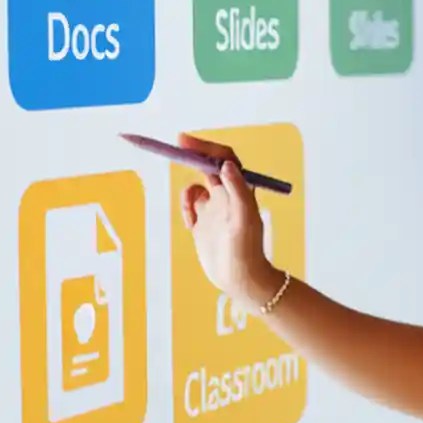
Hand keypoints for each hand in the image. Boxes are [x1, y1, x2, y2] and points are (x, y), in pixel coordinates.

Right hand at [178, 133, 274, 308]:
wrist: (240, 279)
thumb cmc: (247, 250)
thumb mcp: (244, 218)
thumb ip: (238, 190)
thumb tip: (226, 164)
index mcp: (241, 189)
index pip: (223, 158)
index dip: (206, 147)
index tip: (185, 142)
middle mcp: (228, 194)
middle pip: (208, 165)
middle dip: (192, 154)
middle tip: (175, 144)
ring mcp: (215, 208)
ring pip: (195, 186)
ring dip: (188, 193)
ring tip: (192, 215)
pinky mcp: (203, 223)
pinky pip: (189, 205)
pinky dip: (184, 208)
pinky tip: (190, 225)